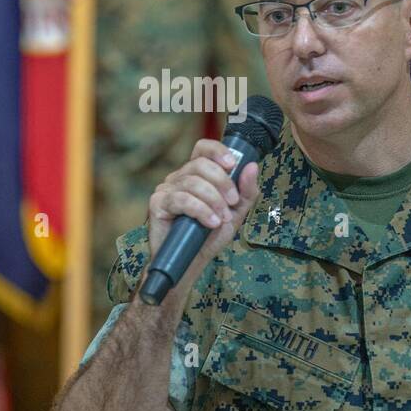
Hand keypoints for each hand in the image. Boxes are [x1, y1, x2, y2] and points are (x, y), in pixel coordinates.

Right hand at [147, 139, 262, 294]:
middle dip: (222, 183)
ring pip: (192, 182)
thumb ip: (246, 191)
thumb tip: (252, 166)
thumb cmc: (208, 236)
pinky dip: (200, 210)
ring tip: (221, 219)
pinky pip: (181, 199)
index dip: (218, 151)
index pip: (203, 148)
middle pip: (200, 164)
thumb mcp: (235, 213)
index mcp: (196, 174)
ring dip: (214, 201)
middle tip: (232, 203)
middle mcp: (179, 178)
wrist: (191, 262)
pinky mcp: (157, 204)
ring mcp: (166, 189)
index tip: (233, 164)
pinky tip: (210, 222)